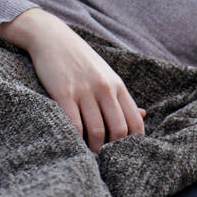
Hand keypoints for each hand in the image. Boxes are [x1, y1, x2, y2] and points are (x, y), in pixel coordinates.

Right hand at [0, 7, 145, 152]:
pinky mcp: (63, 93)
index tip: (125, 154)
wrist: (52, 37)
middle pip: (118, 130)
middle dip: (113, 150)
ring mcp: (84, 90)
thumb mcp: (107, 75)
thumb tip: (144, 116)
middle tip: (105, 159)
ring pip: (96, 130)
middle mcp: (105, 88)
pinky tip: (74, 144)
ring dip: (94, 148)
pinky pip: (74, 124)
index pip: (135, 121)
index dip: (133, 143)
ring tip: (90, 154)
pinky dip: (75, 139)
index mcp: (118, 85)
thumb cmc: (81, 60)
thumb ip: (123, 98)